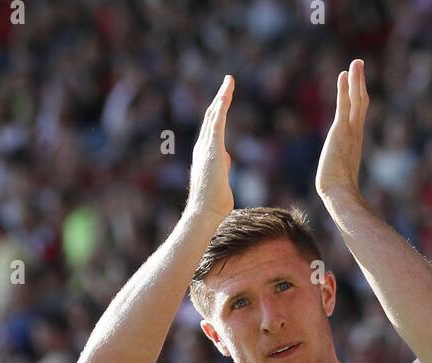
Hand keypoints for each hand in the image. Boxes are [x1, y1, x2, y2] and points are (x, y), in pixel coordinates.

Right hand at [186, 75, 233, 222]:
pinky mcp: (213, 148)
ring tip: (229, 82)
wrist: (205, 212)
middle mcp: (202, 147)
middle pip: (212, 117)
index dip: (217, 113)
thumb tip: (227, 158)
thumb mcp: (222, 181)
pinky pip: (217, 121)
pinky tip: (226, 93)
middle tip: (228, 83)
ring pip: (214, 115)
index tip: (223, 101)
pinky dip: (222, 106)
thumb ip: (224, 167)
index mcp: (205, 155)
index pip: (212, 130)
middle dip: (220, 99)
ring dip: (222, 97)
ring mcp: (206, 147)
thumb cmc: (214, 204)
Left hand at [316, 59, 368, 203]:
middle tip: (359, 64)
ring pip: (356, 101)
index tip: (357, 84)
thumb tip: (342, 191)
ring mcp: (350, 131)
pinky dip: (344, 89)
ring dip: (357, 80)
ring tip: (357, 62)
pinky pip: (344, 105)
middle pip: (361, 102)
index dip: (358, 97)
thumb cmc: (339, 191)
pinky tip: (344, 74)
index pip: (358, 114)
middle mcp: (356, 133)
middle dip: (360, 83)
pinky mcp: (341, 131)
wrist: (339, 194)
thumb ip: (342, 175)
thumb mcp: (340, 177)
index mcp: (355, 141)